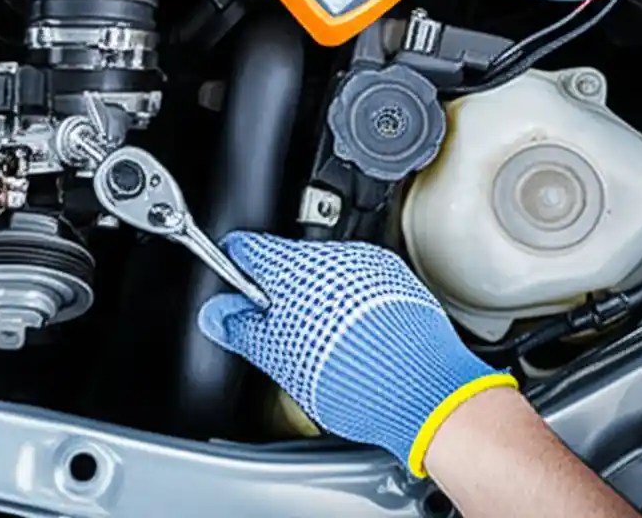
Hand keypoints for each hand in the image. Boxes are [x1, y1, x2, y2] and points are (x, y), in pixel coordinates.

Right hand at [199, 233, 516, 476]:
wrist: (425, 393)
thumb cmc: (353, 374)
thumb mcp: (278, 357)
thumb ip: (240, 329)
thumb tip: (216, 316)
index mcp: (293, 265)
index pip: (245, 248)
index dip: (231, 270)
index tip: (230, 293)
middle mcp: (333, 255)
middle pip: (286, 264)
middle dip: (277, 295)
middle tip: (276, 336)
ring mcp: (370, 267)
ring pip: (325, 276)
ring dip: (315, 302)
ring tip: (319, 348)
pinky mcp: (399, 284)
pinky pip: (360, 287)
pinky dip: (349, 309)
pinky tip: (351, 344)